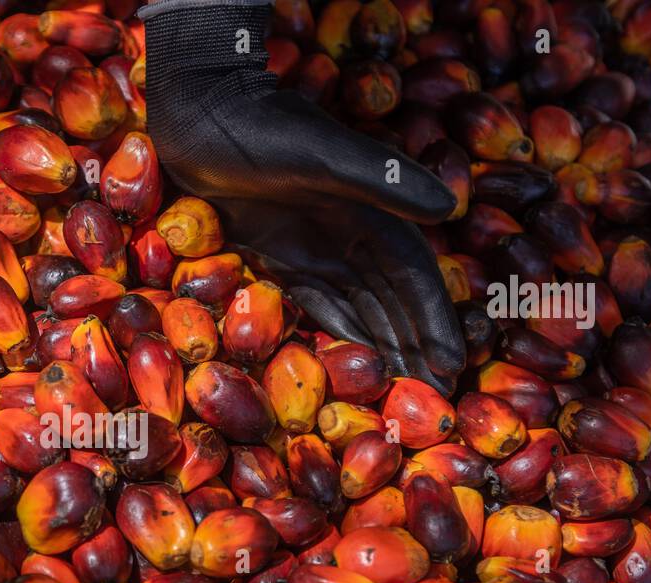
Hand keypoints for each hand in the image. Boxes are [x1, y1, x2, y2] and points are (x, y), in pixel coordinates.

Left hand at [143, 1, 465, 394]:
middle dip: (414, 347)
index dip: (434, 320)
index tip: (453, 365)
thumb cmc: (258, 128)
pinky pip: (313, 304)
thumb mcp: (320, 152)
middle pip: (391, 301)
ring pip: (357, 308)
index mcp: (371, 211)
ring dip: (379, 348)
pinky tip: (349, 366)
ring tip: (400, 394)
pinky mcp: (275, 257)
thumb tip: (449, 208)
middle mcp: (349, 234)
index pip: (413, 276)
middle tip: (434, 401)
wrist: (197, 114)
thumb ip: (381, 179)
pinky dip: (334, 333)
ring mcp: (313, 247)